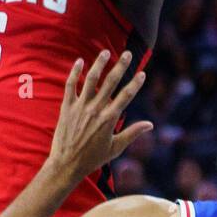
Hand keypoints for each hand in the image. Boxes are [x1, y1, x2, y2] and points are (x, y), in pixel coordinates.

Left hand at [49, 50, 151, 184]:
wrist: (66, 164)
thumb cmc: (92, 158)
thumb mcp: (116, 148)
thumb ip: (132, 133)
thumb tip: (150, 124)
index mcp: (109, 119)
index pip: (126, 96)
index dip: (135, 83)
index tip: (142, 73)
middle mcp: (95, 110)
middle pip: (110, 83)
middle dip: (121, 66)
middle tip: (128, 53)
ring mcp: (80, 107)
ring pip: (90, 80)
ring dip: (99, 64)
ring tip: (105, 52)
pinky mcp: (66, 107)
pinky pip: (70, 86)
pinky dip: (74, 73)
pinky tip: (79, 61)